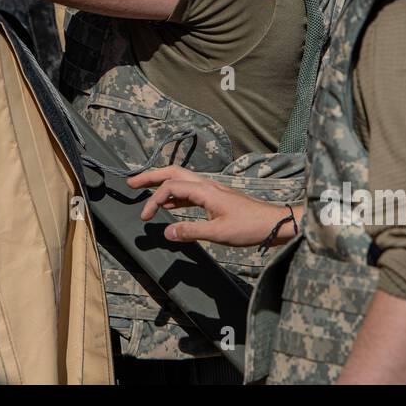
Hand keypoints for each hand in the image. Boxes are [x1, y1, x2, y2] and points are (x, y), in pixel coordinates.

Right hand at [127, 166, 295, 246]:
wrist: (274, 223)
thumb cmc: (249, 227)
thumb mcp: (218, 233)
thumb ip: (190, 232)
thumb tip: (166, 232)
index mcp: (205, 190)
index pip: (171, 187)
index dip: (153, 200)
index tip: (144, 217)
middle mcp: (207, 185)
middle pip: (173, 173)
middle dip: (151, 176)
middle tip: (131, 182)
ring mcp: (212, 190)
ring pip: (181, 180)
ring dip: (162, 183)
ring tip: (145, 190)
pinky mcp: (216, 197)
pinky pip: (190, 191)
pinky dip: (176, 195)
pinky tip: (170, 205)